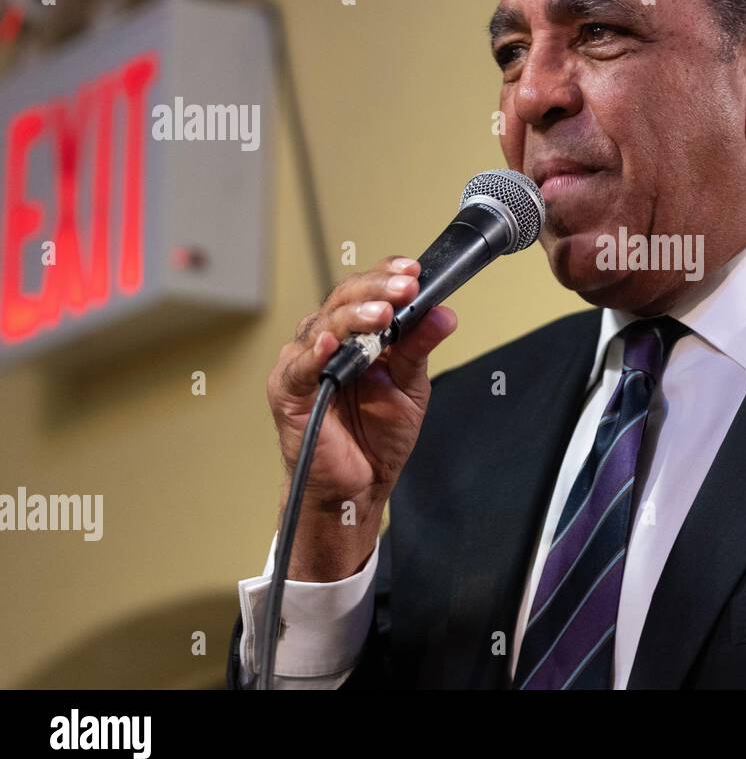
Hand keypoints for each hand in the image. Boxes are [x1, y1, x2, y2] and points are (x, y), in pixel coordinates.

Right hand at [267, 255, 457, 504]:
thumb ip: (420, 347)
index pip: (367, 290)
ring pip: (325, 325)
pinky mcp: (288, 391)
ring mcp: (304, 362)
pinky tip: (332, 343)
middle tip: (405, 288)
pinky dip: (315, 353)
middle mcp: (326, 339)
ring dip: (354, 315)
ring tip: (382, 314)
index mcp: (356, 332)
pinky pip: (300, 367)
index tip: (414, 271)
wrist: (358, 487)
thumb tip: (444, 314)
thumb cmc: (377, 436)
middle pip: (344, 299)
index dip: (387, 275)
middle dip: (377, 290)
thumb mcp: (411, 386)